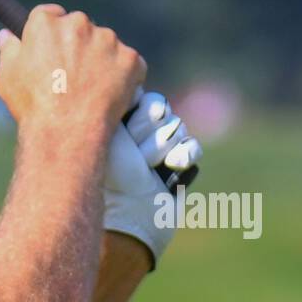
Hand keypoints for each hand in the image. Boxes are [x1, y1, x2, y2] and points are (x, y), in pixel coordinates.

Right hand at [0, 4, 146, 136]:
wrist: (66, 132)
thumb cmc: (32, 106)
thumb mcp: (7, 78)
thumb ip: (9, 51)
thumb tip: (6, 35)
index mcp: (46, 23)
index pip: (50, 15)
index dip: (50, 35)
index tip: (51, 51)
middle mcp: (78, 23)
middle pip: (79, 26)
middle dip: (76, 45)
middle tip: (70, 76)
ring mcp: (108, 40)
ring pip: (104, 44)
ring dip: (99, 59)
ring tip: (88, 91)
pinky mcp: (130, 58)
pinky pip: (128, 64)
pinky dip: (122, 76)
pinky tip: (107, 95)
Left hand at [103, 90, 203, 269]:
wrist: (130, 216)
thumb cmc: (112, 177)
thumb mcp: (108, 134)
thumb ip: (119, 103)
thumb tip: (133, 85)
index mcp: (118, 124)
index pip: (146, 99)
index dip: (143, 114)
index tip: (130, 134)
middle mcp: (137, 135)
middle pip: (164, 112)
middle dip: (151, 135)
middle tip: (137, 159)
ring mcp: (158, 150)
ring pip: (179, 128)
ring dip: (164, 149)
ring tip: (149, 170)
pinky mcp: (177, 166)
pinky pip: (193, 146)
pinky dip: (184, 157)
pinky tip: (171, 169)